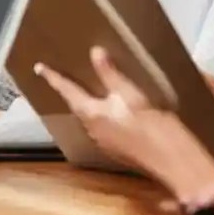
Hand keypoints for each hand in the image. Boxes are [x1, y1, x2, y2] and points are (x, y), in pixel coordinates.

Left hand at [36, 46, 213, 197]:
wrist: (174, 162)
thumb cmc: (152, 125)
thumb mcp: (131, 94)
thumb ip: (110, 74)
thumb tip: (95, 52)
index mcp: (91, 114)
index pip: (66, 90)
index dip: (53, 77)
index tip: (39, 67)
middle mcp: (91, 129)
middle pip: (76, 105)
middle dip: (71, 91)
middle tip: (65, 75)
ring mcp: (103, 142)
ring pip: (90, 117)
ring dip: (88, 104)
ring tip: (88, 90)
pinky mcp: (117, 150)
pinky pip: (102, 127)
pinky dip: (102, 115)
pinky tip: (112, 111)